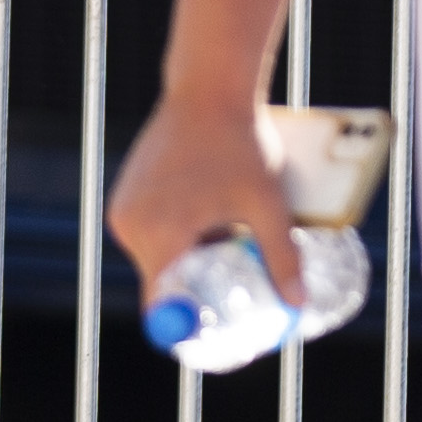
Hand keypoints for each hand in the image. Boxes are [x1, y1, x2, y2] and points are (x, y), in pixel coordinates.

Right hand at [110, 95, 299, 305]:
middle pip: (165, 283)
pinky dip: (179, 236)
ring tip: (231, 238)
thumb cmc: (239, 144)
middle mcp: (130, 225)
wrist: (208, 90)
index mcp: (158, 233)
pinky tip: (212, 215)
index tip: (222, 331)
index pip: (162, 306)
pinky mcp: (126, 194)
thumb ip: (281, 257)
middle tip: (242, 286)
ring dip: (192, 259)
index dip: (191, 325)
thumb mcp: (267, 204)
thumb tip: (298, 305)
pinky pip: (152, 234)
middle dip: (201, 289)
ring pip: (160, 258)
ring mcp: (124, 208)